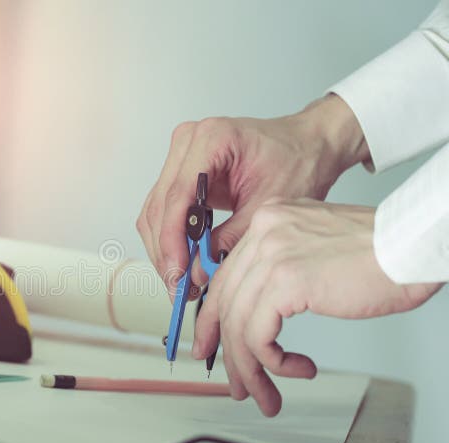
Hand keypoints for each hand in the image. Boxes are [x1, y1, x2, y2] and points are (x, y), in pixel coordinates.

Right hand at [136, 95, 369, 295]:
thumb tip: (198, 271)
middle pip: (159, 205)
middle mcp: (189, 142)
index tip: (178, 271)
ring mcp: (182, 155)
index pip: (177, 196)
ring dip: (164, 247)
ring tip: (181, 278)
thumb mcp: (268, 205)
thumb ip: (228, 239)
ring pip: (155, 210)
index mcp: (212, 139)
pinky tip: (183, 260)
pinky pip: (165, 209)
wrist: (307, 145)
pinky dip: (170, 237)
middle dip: (165, 250)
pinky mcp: (182, 171)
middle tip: (178, 284)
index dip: (172, 240)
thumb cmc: (296, 161)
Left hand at [192, 199, 443, 416]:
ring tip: (265, 394)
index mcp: (268, 221)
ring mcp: (271, 255)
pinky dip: (273, 362)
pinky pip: (258, 336)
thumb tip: (260, 311)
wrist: (413, 247)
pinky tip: (296, 368)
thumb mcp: (315, 252)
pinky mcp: (286, 282)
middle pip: (225, 302)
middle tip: (235, 382)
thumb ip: (283, 271)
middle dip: (228, 351)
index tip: (211, 344)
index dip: (213, 318)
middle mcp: (263, 232)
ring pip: (238, 324)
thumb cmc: (380, 253)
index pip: (225, 276)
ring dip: (250, 369)